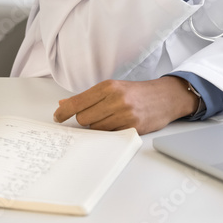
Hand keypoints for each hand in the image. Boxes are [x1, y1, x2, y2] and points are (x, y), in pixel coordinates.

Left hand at [53, 77, 198, 134]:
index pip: (77, 103)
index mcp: (109, 86)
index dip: (63, 112)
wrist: (165, 97)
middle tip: (95, 115)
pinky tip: (116, 124)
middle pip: (83, 119)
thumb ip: (88, 97)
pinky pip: (109, 136)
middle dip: (85, 119)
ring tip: (109, 118)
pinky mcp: (132, 127)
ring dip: (97, 127)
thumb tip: (63, 104)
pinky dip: (108, 132)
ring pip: (95, 129)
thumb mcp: (113, 87)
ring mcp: (124, 114)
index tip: (57, 117)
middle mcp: (116, 99)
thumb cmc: (137, 92)